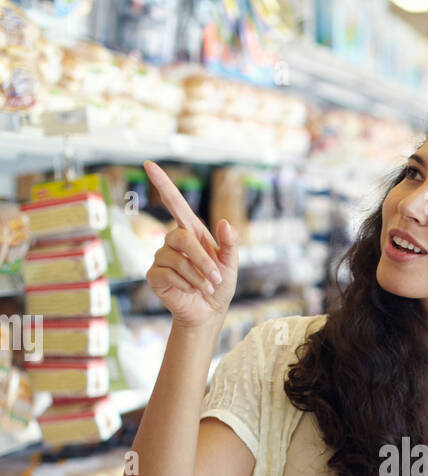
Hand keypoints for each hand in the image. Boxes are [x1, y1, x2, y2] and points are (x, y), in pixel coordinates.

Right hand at [143, 160, 237, 328]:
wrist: (208, 312)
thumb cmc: (219, 285)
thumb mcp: (231, 264)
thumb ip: (230, 244)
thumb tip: (225, 223)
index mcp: (192, 232)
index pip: (175, 202)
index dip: (163, 183)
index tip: (149, 163)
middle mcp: (173, 241)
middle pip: (181, 237)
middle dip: (202, 259)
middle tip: (215, 278)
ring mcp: (161, 257)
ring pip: (176, 258)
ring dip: (196, 276)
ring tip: (206, 287)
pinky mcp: (154, 275)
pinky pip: (167, 274)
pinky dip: (185, 284)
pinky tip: (189, 291)